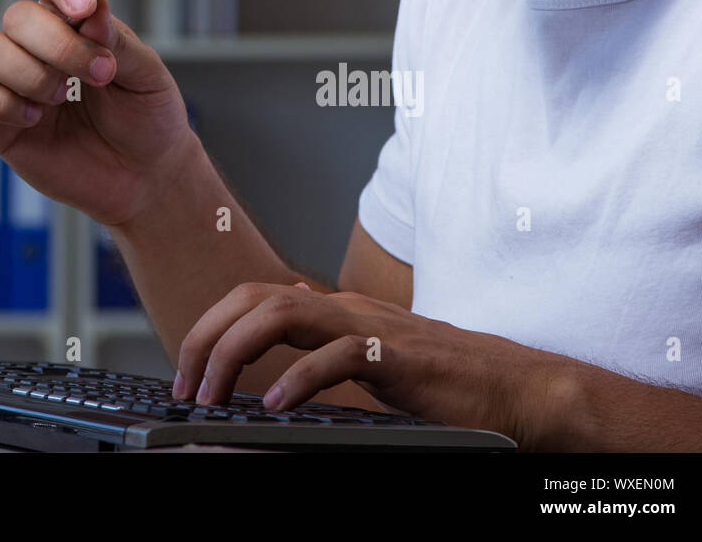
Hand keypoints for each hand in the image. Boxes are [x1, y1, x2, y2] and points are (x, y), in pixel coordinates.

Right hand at [0, 0, 197, 226]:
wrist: (145, 177)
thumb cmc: (147, 117)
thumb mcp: (146, 75)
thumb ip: (117, 40)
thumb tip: (93, 7)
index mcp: (72, 19)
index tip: (82, 9)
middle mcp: (35, 43)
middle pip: (17, 16)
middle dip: (58, 46)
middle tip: (97, 75)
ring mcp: (11, 80)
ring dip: (29, 74)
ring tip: (62, 98)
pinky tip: (33, 119)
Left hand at [173, 281, 560, 446]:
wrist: (516, 387)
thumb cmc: (445, 376)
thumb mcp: (370, 350)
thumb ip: (328, 332)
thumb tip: (288, 313)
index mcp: (334, 308)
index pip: (252, 297)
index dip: (210, 328)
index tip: (186, 373)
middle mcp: (345, 307)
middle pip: (254, 296)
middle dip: (207, 336)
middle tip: (185, 386)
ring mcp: (370, 326)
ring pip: (283, 311)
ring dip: (236, 351)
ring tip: (213, 395)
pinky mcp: (398, 356)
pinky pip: (338, 355)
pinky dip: (298, 377)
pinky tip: (274, 405)